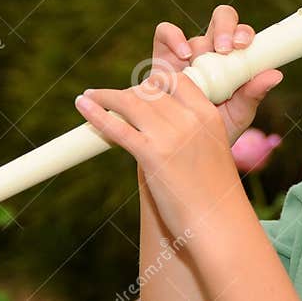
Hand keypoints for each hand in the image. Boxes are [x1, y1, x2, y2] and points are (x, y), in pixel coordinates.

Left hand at [75, 71, 245, 236]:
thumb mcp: (211, 149)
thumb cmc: (213, 193)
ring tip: (89, 97)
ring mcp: (171, 136)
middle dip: (127, 93)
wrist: (218, 222)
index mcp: (208, 116)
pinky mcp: (153, 155)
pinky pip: (119, 128)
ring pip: (132, 103)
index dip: (155, 81)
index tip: (140, 88)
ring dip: (105, 97)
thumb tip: (155, 125)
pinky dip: (97, 114)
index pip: (178, 80)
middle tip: (109, 98)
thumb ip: (189, 132)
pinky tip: (83, 106)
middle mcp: (190, 120)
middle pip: (151, 91)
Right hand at [151, 5, 283, 145]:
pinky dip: (173, 37)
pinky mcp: (163, 55)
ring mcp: (187, 51)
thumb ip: (253, 95)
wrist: (178, 146)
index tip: (244, 45)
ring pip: (197, 35)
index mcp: (234, 61)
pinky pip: (165, 33)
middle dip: (226, 27)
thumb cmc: (211, 130)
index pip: (243, 34)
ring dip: (200, 47)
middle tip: (226, 49)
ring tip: (198, 64)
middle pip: (223, 19)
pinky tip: (181, 56)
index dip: (244, 32)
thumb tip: (276, 75)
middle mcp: (212, 51)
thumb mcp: (236, 116)